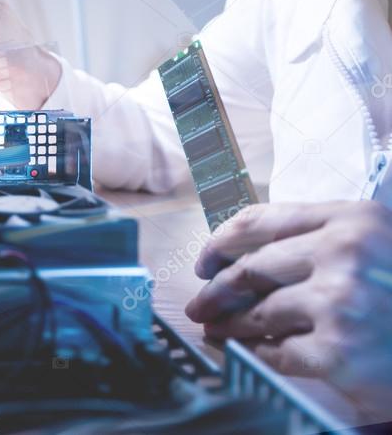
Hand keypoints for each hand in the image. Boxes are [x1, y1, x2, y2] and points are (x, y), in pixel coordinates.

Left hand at [186, 201, 391, 415]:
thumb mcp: (374, 245)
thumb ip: (318, 239)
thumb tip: (240, 256)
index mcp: (352, 219)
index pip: (260, 221)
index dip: (221, 242)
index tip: (205, 261)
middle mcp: (344, 253)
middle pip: (251, 269)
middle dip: (216, 290)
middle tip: (200, 304)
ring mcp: (340, 302)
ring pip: (257, 312)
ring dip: (229, 324)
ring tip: (216, 329)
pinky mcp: (338, 350)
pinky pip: (276, 352)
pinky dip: (256, 355)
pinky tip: (248, 354)